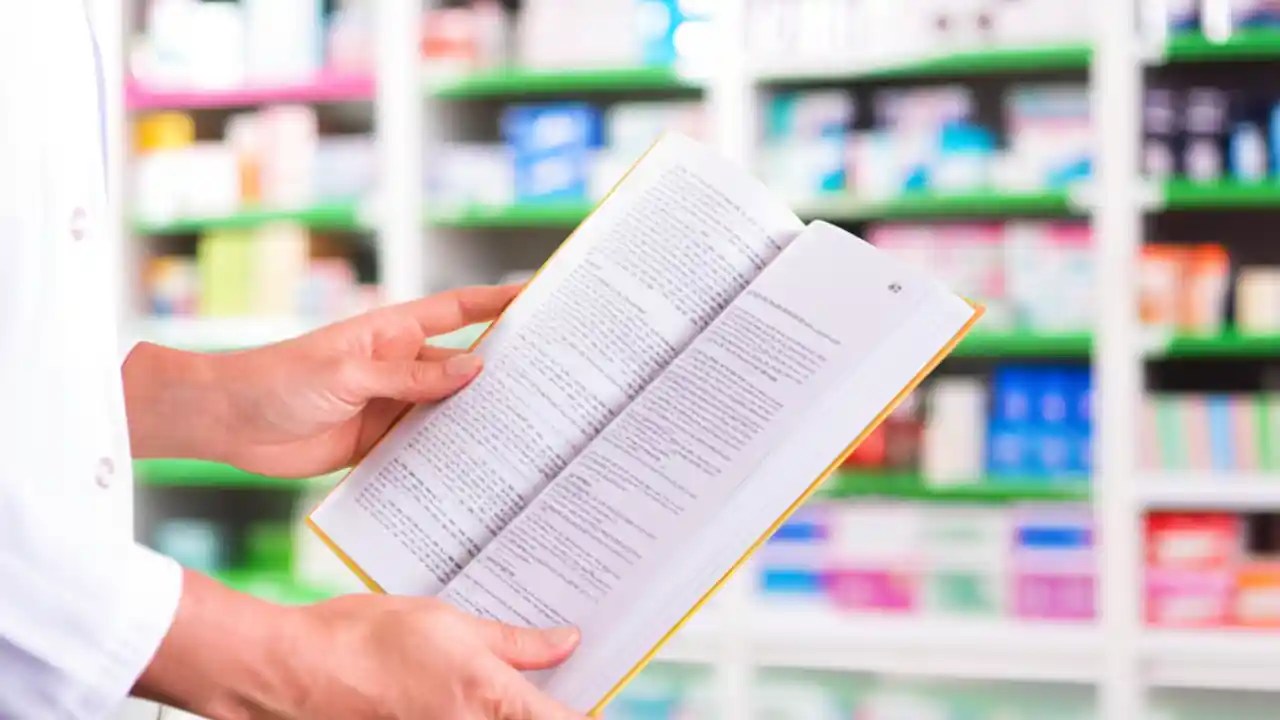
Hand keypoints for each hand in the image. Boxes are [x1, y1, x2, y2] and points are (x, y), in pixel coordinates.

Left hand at [125, 284, 519, 476]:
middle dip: (501, 371)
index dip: (497, 302)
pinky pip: (421, 449)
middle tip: (549, 383)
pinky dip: (445, 458)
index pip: (457, 312)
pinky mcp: (378, 443)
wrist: (227, 422)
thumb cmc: (278, 379)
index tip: (538, 295)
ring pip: (447, 411)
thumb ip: (410, 376)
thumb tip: (475, 368)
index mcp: (392, 333)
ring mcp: (391, 405)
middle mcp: (399, 366)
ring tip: (524, 435)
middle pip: (461, 366)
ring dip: (476, 422)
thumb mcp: (348, 373)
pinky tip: (474, 470)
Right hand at [136, 571, 586, 719]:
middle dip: (550, 705)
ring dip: (511, 705)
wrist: (290, 673)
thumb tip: (567, 640)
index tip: (601, 694)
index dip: (588, 710)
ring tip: (500, 679)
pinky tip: (462, 691)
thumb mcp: (449, 622)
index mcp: (489, 700)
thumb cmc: (363, 638)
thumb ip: (514, 640)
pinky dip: (476, 711)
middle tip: (556, 677)